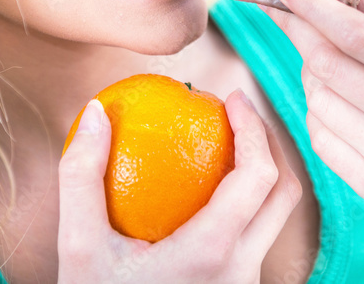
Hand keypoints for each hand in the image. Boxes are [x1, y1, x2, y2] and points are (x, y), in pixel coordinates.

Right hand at [56, 90, 302, 283]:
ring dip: (261, 176)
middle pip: (285, 194)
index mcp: (215, 253)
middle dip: (270, 143)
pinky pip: (257, 241)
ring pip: (275, 221)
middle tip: (237, 113)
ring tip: (224, 146)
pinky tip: (208, 192)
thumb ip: (82, 176)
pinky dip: (246, 205)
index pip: (261, 176)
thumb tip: (95, 112)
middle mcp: (243, 272)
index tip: (233, 97)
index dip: (256, 127)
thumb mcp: (79, 247)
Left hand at [260, 0, 363, 213]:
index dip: (312, 6)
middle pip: (326, 65)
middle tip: (290, 15)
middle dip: (300, 33)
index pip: (356, 34)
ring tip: (338, 73)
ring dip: (312, 77)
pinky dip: (318, 113)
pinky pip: (318, 135)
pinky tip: (343, 109)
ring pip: (315, 99)